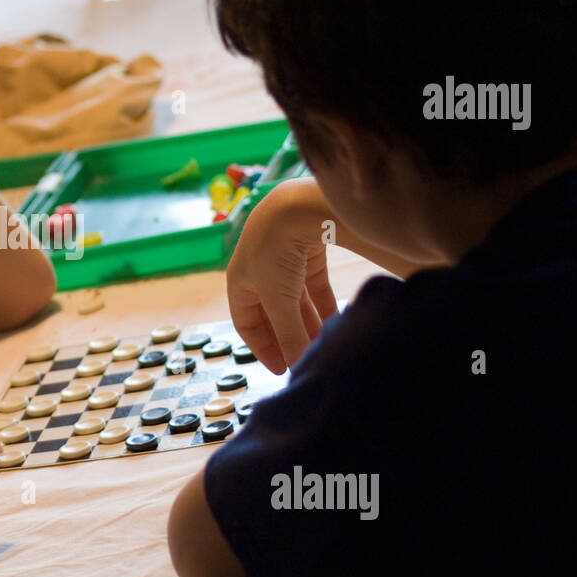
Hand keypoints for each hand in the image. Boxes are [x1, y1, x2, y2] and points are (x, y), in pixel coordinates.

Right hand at [226, 178, 338, 373]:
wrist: (297, 208)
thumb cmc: (275, 254)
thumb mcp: (279, 301)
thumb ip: (289, 336)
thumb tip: (297, 367)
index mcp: (240, 281)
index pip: (247, 322)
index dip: (262, 346)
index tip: (281, 368)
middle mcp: (259, 271)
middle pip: (274, 313)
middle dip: (290, 336)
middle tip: (307, 358)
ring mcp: (284, 260)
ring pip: (297, 300)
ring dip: (309, 322)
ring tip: (324, 345)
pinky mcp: (308, 251)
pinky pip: (314, 285)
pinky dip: (323, 304)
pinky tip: (336, 322)